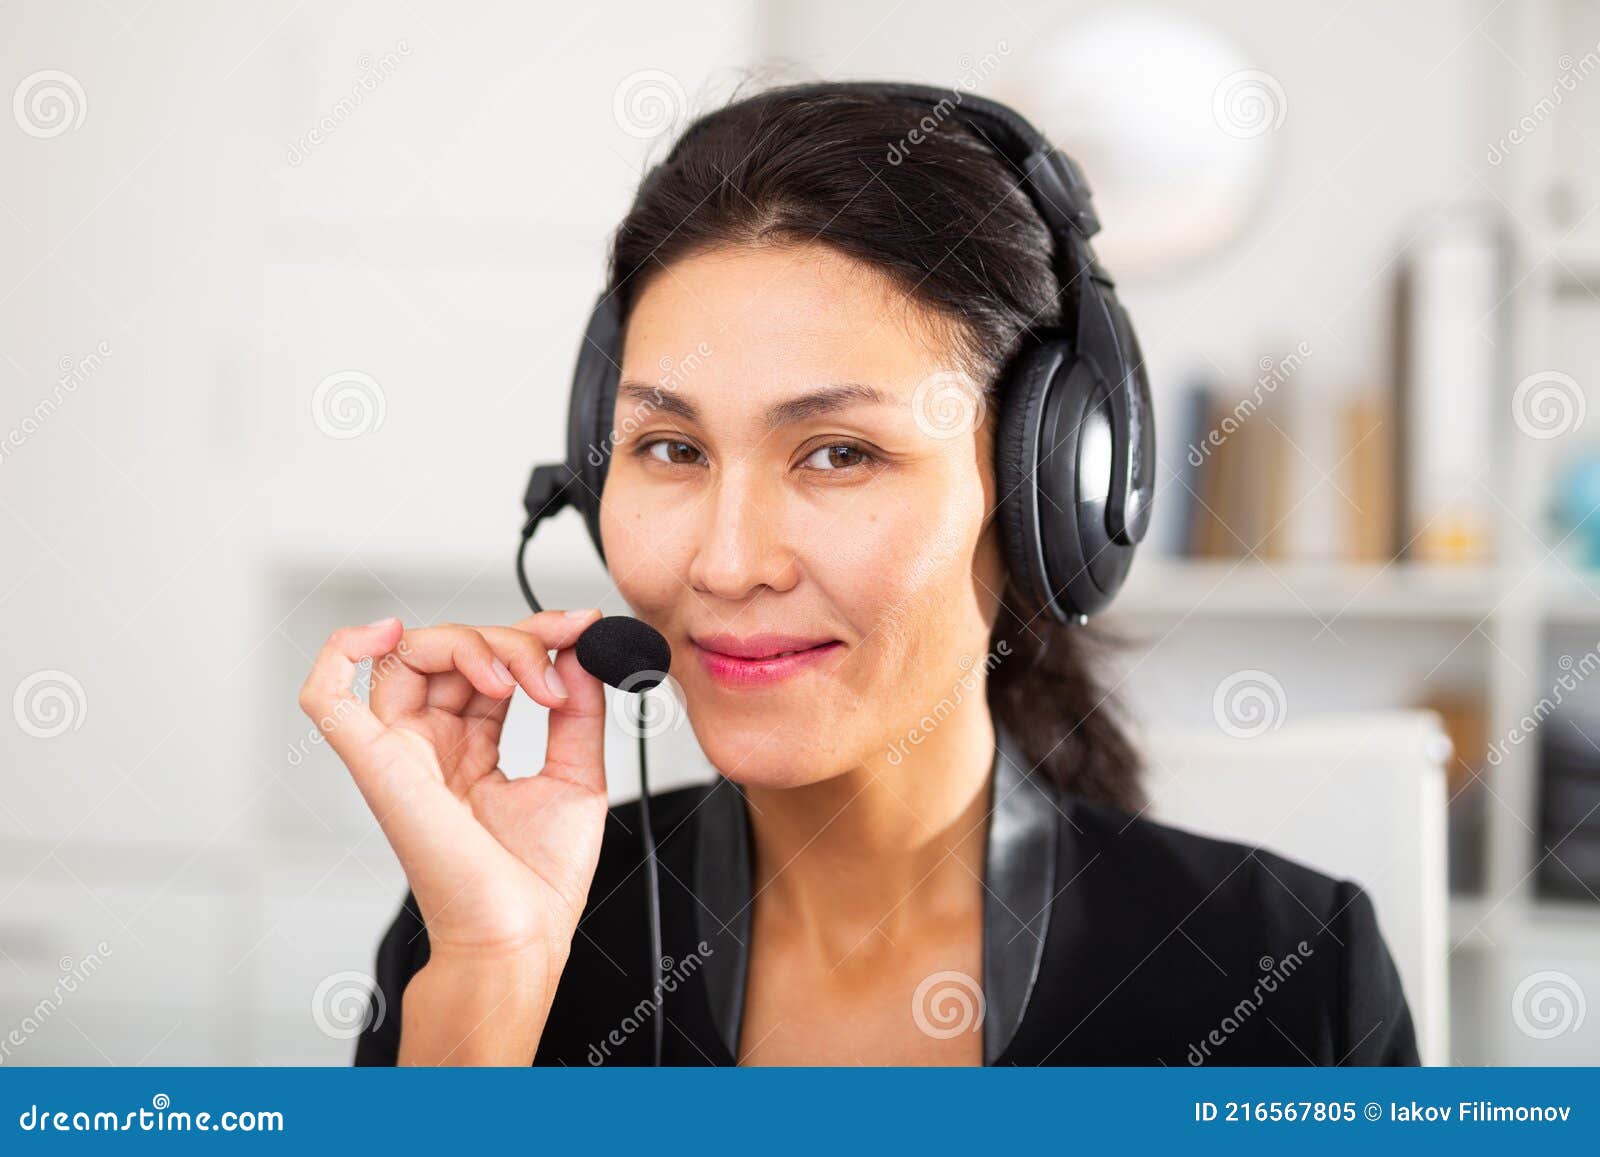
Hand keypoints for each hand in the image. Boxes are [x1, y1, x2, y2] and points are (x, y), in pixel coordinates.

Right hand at [297, 611, 608, 972]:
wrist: (520, 936)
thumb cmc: (538, 880)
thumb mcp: (578, 774)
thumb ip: (579, 710)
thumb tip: (581, 651)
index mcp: (470, 748)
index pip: (486, 662)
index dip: (533, 635)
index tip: (581, 629)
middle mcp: (429, 745)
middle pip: (449, 650)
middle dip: (510, 639)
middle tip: (555, 667)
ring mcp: (398, 752)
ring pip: (406, 656)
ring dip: (469, 642)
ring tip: (515, 681)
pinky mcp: (376, 765)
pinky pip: (325, 697)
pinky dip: (340, 649)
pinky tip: (387, 632)